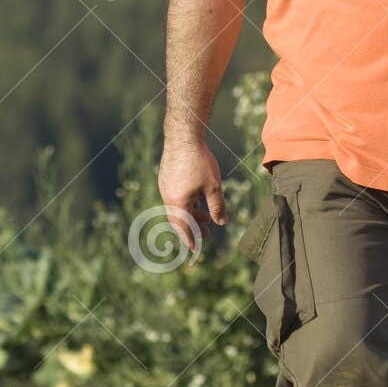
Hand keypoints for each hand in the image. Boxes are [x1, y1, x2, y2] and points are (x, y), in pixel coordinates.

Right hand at [157, 135, 226, 254]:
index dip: (190, 239)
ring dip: (191, 214)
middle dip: (193, 228)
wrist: (182, 137)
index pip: (183, 227)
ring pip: (178, 207)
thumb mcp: (213, 186)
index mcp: (177, 203)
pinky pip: (176, 197)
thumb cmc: (198, 161)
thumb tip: (222, 223)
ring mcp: (165, 187)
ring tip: (205, 216)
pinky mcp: (166, 178)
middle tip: (207, 234)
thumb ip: (217, 206)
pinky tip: (198, 199)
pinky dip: (187, 203)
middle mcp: (167, 197)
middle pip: (179, 219)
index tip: (194, 249)